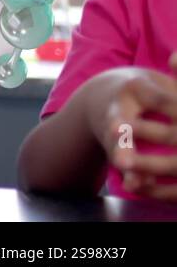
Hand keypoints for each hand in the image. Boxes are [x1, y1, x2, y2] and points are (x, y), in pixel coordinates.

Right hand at [88, 52, 176, 199]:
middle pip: (122, 121)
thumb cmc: (142, 89)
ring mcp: (111, 130)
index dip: (173, 108)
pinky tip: (135, 185)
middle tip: (118, 133)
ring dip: (123, 158)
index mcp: (136, 87)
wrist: (97, 97)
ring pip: (116, 145)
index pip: (160, 99)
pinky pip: (119, 162)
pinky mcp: (112, 148)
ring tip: (130, 174)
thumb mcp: (158, 81)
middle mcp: (118, 107)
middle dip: (125, 133)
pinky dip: (128, 175)